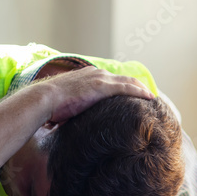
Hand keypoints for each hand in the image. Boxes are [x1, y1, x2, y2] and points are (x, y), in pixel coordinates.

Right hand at [36, 66, 156, 124]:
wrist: (44, 100)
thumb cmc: (50, 106)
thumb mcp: (66, 105)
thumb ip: (76, 108)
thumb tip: (76, 122)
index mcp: (87, 76)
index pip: (111, 79)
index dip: (123, 86)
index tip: (132, 94)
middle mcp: (95, 73)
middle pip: (123, 78)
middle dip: (137, 86)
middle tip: (148, 95)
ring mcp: (99, 78)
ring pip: (128, 81)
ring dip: (141, 89)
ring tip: (152, 97)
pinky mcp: (102, 86)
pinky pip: (126, 88)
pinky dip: (139, 92)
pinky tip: (149, 98)